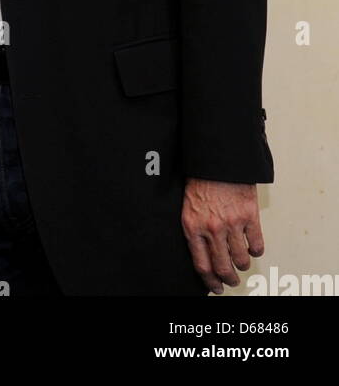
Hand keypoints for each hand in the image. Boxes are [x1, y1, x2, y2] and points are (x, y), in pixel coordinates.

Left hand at [181, 178, 263, 293]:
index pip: (201, 265)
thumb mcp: (188, 206)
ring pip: (241, 260)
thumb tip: (203, 252)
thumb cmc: (202, 180)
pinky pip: (256, 245)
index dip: (210, 281)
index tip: (216, 287)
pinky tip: (252, 247)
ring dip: (242, 265)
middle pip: (223, 267)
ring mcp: (232, 223)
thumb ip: (195, 229)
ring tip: (241, 263)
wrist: (217, 159)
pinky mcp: (249, 216)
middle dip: (228, 279)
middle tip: (231, 280)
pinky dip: (256, 250)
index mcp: (193, 227)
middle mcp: (212, 228)